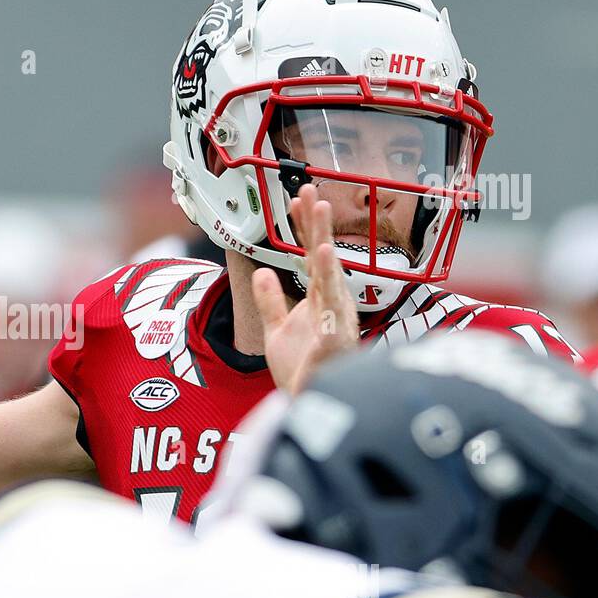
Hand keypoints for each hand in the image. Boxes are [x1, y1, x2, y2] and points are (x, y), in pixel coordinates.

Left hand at [251, 184, 358, 393]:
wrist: (305, 407)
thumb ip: (269, 301)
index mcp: (320, 300)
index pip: (311, 256)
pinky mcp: (334, 345)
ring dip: (328, 255)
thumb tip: (261, 271)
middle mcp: (332, 307)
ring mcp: (336, 324)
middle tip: (311, 191)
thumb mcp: (276, 330)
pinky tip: (327, 264)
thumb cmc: (301, 371)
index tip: (297, 196)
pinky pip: (332, 316)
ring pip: (332, 283)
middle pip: (323, 260)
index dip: (305, 227)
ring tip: (323, 224)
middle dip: (317, 227)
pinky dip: (330, 293)